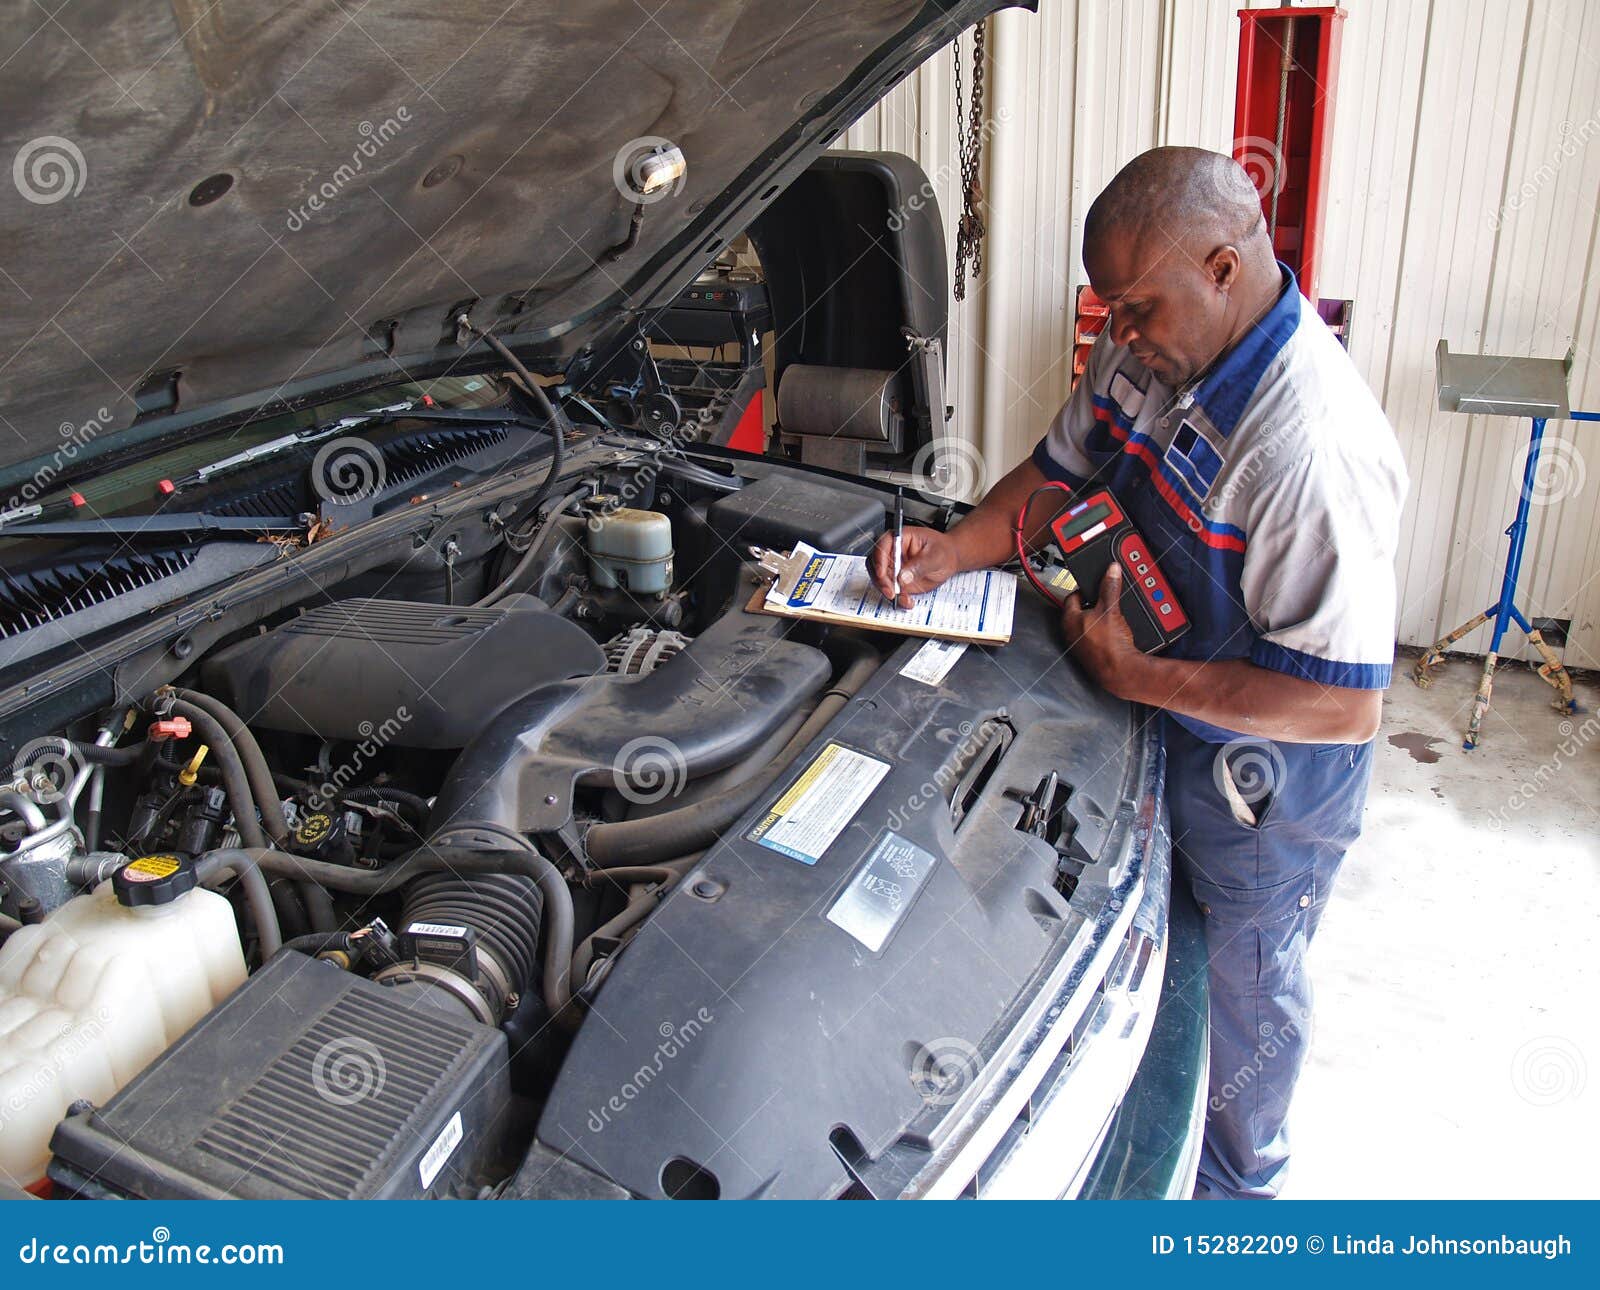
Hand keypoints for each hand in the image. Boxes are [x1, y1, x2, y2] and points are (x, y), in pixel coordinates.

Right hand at [869, 525, 959, 608]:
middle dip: (881, 580)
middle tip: (891, 591)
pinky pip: (892, 591)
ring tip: (903, 598)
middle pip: (876, 565)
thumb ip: (919, 565)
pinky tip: (908, 601)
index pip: (882, 546)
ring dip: (888, 591)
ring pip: (881, 580)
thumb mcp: (935, 555)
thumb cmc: (943, 550)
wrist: (950, 560)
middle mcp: (893, 553)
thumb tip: (903, 576)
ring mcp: (894, 567)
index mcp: (899, 538)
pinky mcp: (898, 581)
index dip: (879, 560)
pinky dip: (898, 599)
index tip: (883, 573)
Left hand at [1060, 564, 1142, 696]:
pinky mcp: (1089, 654)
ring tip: (1111, 615)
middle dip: (1093, 603)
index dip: (1085, 588)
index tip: (1095, 585)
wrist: (1120, 671)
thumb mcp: (1111, 609)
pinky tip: (1114, 631)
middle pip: (1080, 610)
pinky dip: (1102, 631)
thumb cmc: (1109, 644)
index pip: (1073, 596)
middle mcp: (1070, 633)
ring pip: (1087, 624)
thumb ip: (1110, 587)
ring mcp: (1079, 645)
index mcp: (1068, 619)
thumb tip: (1112, 570)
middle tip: (1105, 598)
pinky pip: (1093, 636)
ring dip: (1098, 617)